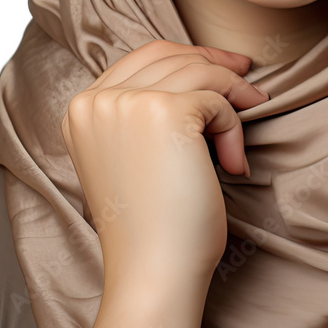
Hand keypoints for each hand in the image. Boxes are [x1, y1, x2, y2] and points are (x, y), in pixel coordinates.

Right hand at [60, 40, 268, 287]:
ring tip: (240, 140)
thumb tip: (199, 71)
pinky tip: (232, 165)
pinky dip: (234, 130)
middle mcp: (96, 100)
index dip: (186, 57)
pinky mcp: (165, 111)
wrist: (153, 272)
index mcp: (80, 110)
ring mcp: (127, 102)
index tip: (223, 67)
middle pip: (170, 56)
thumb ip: (142, 114)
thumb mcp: (132, 155)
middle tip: (247, 77)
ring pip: (198, 74)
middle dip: (214, 63)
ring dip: (231, 100)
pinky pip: (217, 101)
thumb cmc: (152, 225)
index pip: (141, 58)